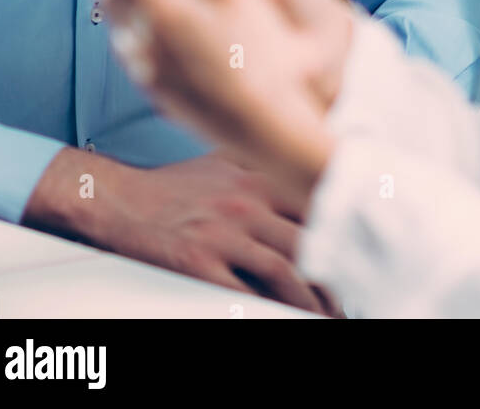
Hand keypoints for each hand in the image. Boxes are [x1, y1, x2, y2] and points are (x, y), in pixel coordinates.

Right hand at [22, 149, 338, 314]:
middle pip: (309, 242)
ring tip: (326, 316)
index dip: (343, 233)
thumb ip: (264, 167)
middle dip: (335, 275)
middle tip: (351, 298)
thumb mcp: (224, 162)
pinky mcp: (199, 262)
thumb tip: (303, 174)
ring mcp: (223, 233)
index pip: (317, 204)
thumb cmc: (173, 187)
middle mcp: (246, 202)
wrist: (119, 201)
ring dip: (311, 300)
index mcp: (256, 177)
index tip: (360, 255)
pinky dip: (269, 309)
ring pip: (286, 270)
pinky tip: (281, 318)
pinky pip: (244, 293)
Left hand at [103, 0, 355, 207]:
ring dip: (118, 0)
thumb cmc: (261, 56)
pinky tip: (143, 28)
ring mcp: (148, 69)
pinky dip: (130, 32)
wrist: (264, 123)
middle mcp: (149, 39)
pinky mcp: (155, 91)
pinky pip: (131, 54)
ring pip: (119, 25)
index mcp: (168, 8)